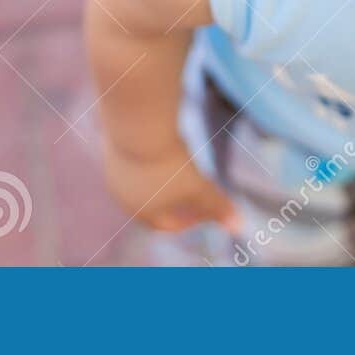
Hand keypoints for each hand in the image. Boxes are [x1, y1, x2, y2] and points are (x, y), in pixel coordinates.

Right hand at [101, 139, 242, 234]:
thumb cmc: (170, 164)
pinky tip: (164, 143)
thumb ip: (218, 207)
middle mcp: (123, 196)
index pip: (166, 224)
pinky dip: (151, 158)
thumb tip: (240, 227)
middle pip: (151, 204)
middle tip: (194, 192)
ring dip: (162, 179)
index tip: (206, 210)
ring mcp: (115, 172)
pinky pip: (134, 159)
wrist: (136, 127)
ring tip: (180, 166)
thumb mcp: (199, 186)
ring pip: (141, 181)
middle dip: (174, 201)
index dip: (189, 220)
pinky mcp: (113, 147)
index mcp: (142, 212)